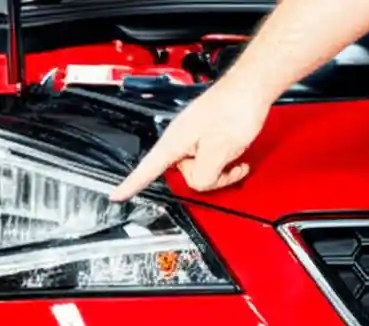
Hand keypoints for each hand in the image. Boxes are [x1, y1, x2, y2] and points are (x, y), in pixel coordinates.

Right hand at [110, 77, 271, 201]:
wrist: (252, 87)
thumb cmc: (235, 108)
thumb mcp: (219, 149)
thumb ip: (203, 174)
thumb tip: (198, 183)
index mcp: (175, 141)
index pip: (147, 169)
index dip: (131, 184)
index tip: (116, 195)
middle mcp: (180, 139)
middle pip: (183, 174)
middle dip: (207, 176)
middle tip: (226, 164)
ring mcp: (193, 136)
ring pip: (200, 168)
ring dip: (219, 168)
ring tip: (234, 155)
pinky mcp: (206, 134)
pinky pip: (209, 158)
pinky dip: (224, 160)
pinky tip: (235, 152)